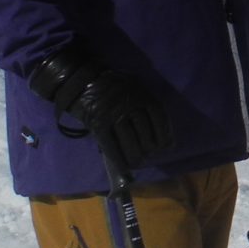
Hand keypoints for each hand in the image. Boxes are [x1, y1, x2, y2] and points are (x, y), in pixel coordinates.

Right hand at [29, 51, 171, 172]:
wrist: (80, 80)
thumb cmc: (110, 86)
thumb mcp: (132, 87)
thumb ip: (144, 103)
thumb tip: (158, 131)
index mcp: (141, 93)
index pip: (158, 116)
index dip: (164, 133)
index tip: (168, 146)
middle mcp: (129, 104)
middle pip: (144, 130)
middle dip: (149, 146)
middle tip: (150, 156)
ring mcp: (112, 114)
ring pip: (128, 139)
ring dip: (134, 155)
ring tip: (138, 163)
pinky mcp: (97, 123)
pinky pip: (109, 144)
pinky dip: (117, 158)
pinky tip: (124, 167)